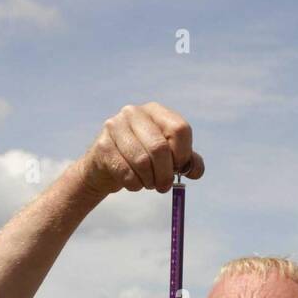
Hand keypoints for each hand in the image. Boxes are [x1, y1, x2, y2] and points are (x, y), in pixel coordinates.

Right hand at [77, 102, 204, 197]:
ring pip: (142, 161)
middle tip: (163, 186)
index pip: (180, 129)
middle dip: (165, 174)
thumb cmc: (142, 160)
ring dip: (149, 181)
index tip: (178, 168)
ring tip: (148, 184)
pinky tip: (134, 183)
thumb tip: (195, 170)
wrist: (104, 167)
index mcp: (156, 111)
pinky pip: (126, 172)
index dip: (182, 154)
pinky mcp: (102, 146)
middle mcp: (134, 113)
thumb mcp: (168, 158)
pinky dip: (134, 185)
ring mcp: (115, 126)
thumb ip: (187, 161)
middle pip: (160, 148)